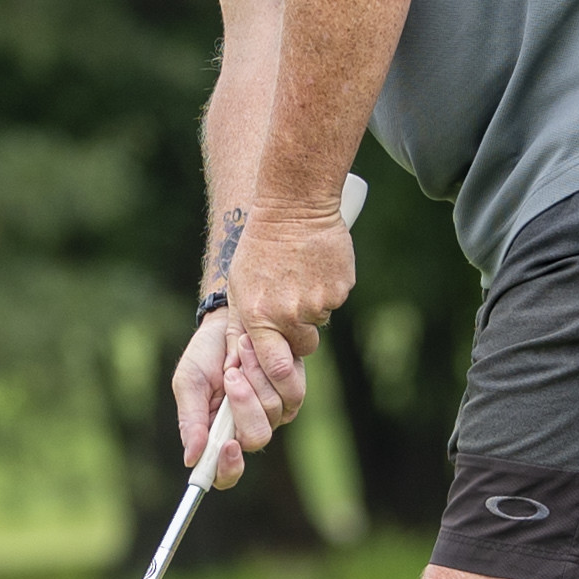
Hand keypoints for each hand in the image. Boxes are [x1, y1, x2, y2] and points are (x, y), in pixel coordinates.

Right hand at [170, 309, 296, 488]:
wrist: (227, 322)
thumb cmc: (204, 356)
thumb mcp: (188, 384)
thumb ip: (190, 421)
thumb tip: (191, 458)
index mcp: (217, 436)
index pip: (225, 473)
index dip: (228, 468)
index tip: (227, 447)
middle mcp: (245, 431)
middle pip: (256, 438)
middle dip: (244, 404)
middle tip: (230, 374)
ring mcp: (271, 414)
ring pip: (274, 412)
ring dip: (254, 376)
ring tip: (239, 351)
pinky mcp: (291, 394)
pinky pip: (290, 393)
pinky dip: (269, 368)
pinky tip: (254, 351)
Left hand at [223, 196, 354, 402]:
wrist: (294, 206)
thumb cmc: (259, 247)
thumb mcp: (238, 286)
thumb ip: (240, 326)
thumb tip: (237, 366)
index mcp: (260, 316)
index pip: (274, 366)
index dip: (280, 372)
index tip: (281, 366)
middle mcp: (290, 314)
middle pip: (303, 347)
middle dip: (298, 337)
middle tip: (291, 309)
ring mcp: (318, 302)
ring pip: (319, 323)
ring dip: (311, 309)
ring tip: (299, 278)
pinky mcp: (341, 288)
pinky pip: (335, 301)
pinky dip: (327, 290)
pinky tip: (314, 268)